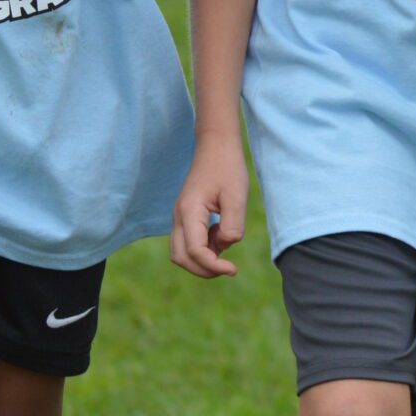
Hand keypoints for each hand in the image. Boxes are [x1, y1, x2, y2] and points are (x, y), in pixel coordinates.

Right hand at [170, 132, 248, 277]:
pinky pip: (188, 242)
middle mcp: (178, 216)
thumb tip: (224, 247)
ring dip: (202, 260)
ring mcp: (179, 216)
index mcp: (189, 211)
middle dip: (204, 270)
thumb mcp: (237, 196)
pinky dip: (203, 249)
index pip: (194, 251)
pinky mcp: (185, 216)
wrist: (216, 145)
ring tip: (224, 248)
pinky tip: (220, 234)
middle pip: (181, 258)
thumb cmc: (227, 167)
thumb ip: (233, 226)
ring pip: (181, 253)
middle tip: (229, 268)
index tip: (233, 269)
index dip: (213, 266)